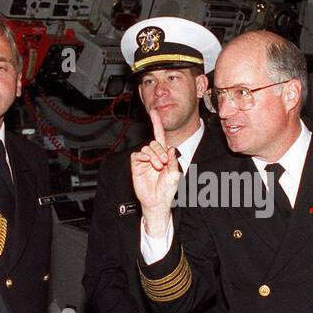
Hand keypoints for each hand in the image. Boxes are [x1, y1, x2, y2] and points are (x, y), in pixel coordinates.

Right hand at [130, 108, 180, 235]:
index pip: (160, 136)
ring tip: (158, 166)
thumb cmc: (167, 189)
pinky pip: (138, 155)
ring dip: (154, 155)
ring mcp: (145, 160)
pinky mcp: (136, 165)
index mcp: (164, 154)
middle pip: (155, 142)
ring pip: (147, 147)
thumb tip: (170, 148)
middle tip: (164, 162)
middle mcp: (154, 155)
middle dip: (160, 150)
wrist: (157, 201)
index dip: (156, 123)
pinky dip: (144, 157)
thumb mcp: (175, 174)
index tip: (153, 111)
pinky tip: (149, 163)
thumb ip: (173, 161)